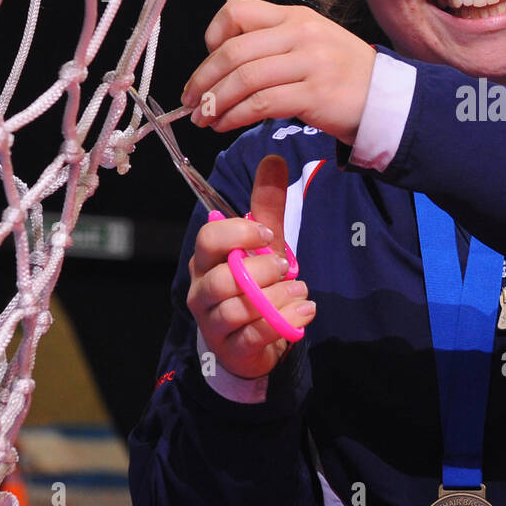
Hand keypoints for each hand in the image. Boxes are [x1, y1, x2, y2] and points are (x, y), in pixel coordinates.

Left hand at [180, 0, 376, 144]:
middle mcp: (301, 34)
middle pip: (233, 51)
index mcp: (295, 17)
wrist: (388, 100)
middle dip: (203, 79)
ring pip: (244, 79)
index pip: (238, 11)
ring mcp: (309, 62)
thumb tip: (223, 68)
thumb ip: (273, 47)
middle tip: (190, 100)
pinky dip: (235, 116)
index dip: (213, 35)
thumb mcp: (311, 46)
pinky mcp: (314, 93)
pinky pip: (261, 103)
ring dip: (215, 101)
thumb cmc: (345, 78)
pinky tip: (226, 125)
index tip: (208, 60)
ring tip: (203, 118)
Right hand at [185, 155, 315, 378]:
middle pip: (221, 277)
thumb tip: (274, 157)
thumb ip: (266, 206)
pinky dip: (282, 322)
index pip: (208, 238)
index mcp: (206, 260)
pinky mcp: (231, 348)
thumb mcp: (262, 245)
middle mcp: (201, 290)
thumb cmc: (255, 286)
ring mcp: (213, 322)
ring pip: (235, 308)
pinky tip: (304, 312)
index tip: (267, 234)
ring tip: (300, 291)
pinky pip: (252, 335)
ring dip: (275, 297)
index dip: (239, 233)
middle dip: (260, 270)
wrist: (256, 340)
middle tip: (286, 267)